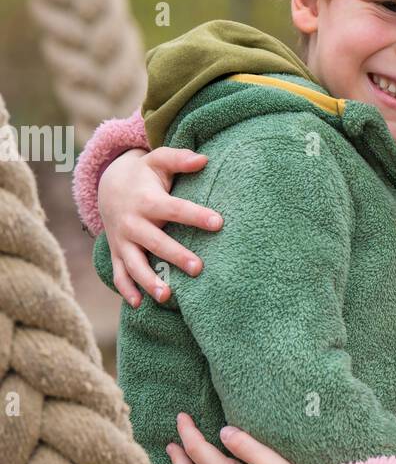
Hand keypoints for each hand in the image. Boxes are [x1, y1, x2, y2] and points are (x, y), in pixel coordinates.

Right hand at [98, 146, 222, 306]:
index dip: (196, 215)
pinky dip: (126, 290)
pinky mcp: (117, 254)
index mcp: (147, 201)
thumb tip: (204, 159)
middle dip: (175, 256)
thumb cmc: (144, 175)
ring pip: (134, 264)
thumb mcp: (158, 160)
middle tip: (199, 269)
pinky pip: (119, 275)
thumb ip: (180, 159)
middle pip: (155, 242)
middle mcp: (133, 223)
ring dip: (148, 281)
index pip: (175, 209)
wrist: (108, 185)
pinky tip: (139, 305)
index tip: (219, 222)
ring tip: (167, 296)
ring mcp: (123, 241)